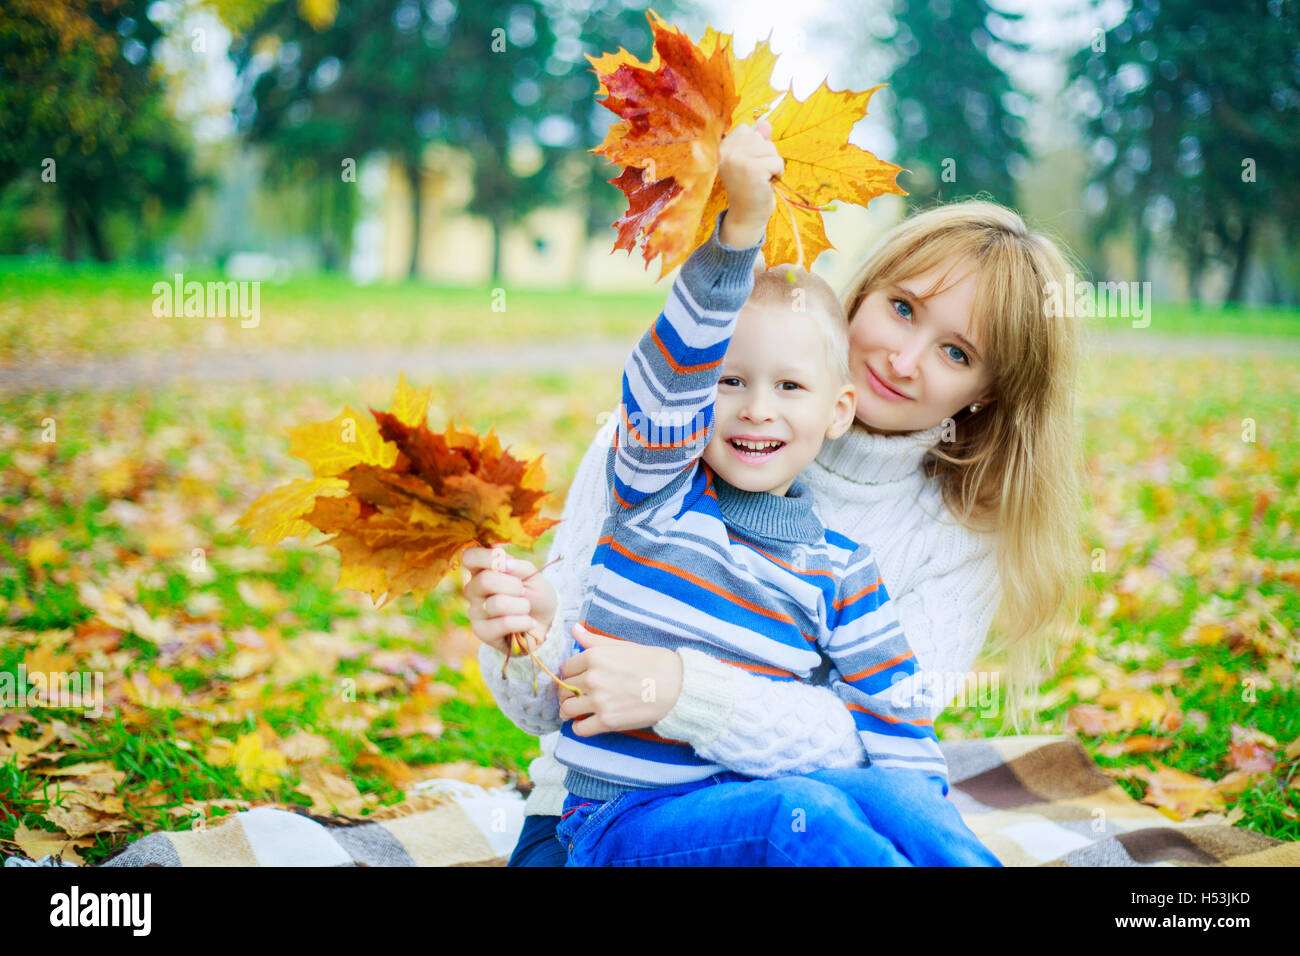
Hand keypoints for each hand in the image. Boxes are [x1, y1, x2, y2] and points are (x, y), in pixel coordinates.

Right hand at [461, 546, 557, 655]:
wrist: (544, 621)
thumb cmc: (534, 593)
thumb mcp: (532, 574)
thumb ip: (517, 565)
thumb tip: (504, 562)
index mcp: (481, 570)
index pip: (470, 557)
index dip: (487, 557)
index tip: (506, 562)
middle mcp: (473, 590)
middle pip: (485, 580)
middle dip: (513, 585)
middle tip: (523, 591)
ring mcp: (475, 612)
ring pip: (497, 604)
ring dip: (522, 606)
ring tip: (526, 609)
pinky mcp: (482, 632)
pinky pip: (504, 623)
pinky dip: (523, 622)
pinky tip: (528, 623)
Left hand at [557, 624, 682, 735]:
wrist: (677, 685)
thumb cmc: (652, 662)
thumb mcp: (622, 645)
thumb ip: (595, 640)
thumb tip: (575, 629)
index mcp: (594, 656)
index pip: (566, 668)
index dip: (570, 675)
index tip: (577, 679)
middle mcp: (593, 678)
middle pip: (564, 689)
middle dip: (568, 693)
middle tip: (576, 696)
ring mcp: (599, 701)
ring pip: (567, 710)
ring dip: (569, 711)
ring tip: (577, 712)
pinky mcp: (608, 721)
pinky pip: (580, 729)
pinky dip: (579, 728)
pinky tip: (587, 723)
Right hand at [718, 119, 783, 247]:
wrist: (747, 216)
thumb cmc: (750, 188)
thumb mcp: (752, 160)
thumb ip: (757, 141)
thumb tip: (765, 124)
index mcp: (722, 148)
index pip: (746, 129)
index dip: (755, 146)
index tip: (748, 165)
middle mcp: (725, 152)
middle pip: (759, 137)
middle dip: (765, 154)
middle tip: (755, 174)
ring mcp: (736, 160)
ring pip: (769, 148)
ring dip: (771, 164)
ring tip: (760, 179)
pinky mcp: (751, 169)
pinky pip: (776, 161)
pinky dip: (777, 173)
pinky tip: (766, 184)